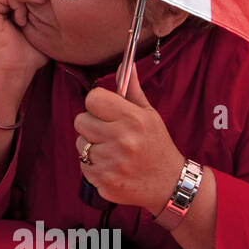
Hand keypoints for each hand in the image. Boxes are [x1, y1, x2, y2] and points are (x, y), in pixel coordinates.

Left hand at [72, 62, 185, 211]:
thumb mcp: (149, 115)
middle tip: (110, 133)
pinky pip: (82, 165)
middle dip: (92, 125)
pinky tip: (112, 167)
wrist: (169, 184)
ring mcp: (112, 162)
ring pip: (80, 144)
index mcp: (133, 119)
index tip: (105, 111)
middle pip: (80, 121)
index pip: (93, 99)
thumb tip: (124, 65)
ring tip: (113, 152)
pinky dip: (93, 166)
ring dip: (92, 147)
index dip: (97, 104)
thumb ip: (131, 90)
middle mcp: (122, 140)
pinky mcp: (104, 181)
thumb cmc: (156, 145)